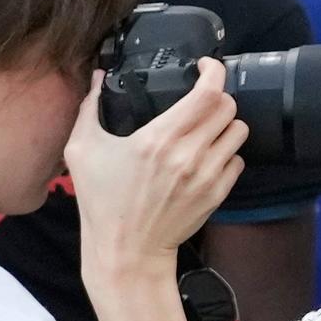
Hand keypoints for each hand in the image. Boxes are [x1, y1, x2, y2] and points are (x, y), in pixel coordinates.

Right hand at [61, 64, 247, 271]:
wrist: (126, 253)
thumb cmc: (101, 202)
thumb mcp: (82, 152)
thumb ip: (89, 108)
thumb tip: (98, 76)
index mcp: (158, 139)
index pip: (208, 92)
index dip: (214, 72)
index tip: (206, 67)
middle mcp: (188, 155)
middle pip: (228, 106)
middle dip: (217, 97)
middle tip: (201, 101)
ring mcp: (206, 175)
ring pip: (239, 131)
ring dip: (225, 125)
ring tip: (207, 130)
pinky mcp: (217, 193)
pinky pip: (237, 160)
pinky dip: (226, 154)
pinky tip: (205, 158)